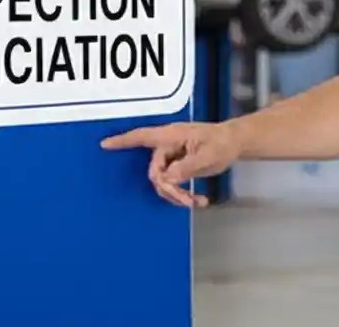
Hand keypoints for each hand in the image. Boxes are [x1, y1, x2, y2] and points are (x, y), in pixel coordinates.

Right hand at [100, 121, 241, 207]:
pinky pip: (173, 184)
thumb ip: (187, 167)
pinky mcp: (178, 167)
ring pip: (164, 182)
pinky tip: (199, 200)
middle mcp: (168, 146)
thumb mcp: (207, 156)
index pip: (142, 137)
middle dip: (169, 190)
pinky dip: (184, 194)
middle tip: (186, 201)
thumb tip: (167, 178)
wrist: (234, 144)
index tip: (105, 144)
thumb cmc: (222, 142)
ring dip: (178, 196)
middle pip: (156, 173)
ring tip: (196, 202)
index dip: (123, 141)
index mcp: (171, 136)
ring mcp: (173, 158)